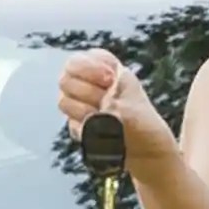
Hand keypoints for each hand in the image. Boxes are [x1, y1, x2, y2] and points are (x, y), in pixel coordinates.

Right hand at [57, 48, 177, 172]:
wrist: (145, 149)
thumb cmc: (143, 122)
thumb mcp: (132, 107)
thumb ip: (111, 105)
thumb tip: (94, 112)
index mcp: (104, 69)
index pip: (79, 60)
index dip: (89, 68)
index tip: (109, 80)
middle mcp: (88, 84)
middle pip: (65, 78)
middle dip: (87, 91)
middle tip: (106, 101)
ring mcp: (80, 103)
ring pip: (63, 101)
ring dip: (85, 111)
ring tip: (106, 119)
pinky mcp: (77, 124)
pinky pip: (71, 124)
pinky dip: (85, 128)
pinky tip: (100, 131)